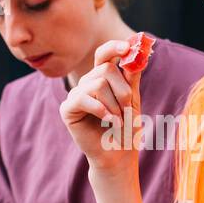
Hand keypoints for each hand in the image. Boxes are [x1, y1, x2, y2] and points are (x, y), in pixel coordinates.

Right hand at [59, 39, 143, 173]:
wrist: (118, 156)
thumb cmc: (126, 129)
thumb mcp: (133, 100)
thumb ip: (131, 78)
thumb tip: (136, 54)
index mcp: (102, 78)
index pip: (104, 54)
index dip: (114, 47)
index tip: (127, 47)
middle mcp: (87, 83)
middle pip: (106, 69)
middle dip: (123, 90)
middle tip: (127, 109)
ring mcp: (75, 95)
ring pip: (98, 84)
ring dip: (114, 104)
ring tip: (117, 120)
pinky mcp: (67, 109)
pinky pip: (84, 98)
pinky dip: (101, 110)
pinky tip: (109, 121)